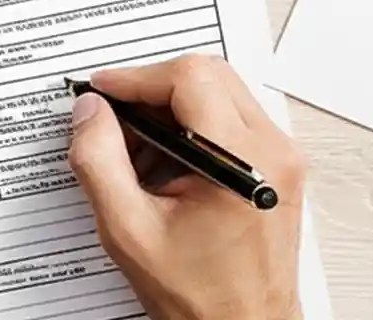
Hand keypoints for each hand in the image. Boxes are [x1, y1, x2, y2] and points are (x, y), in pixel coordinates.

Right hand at [67, 55, 305, 319]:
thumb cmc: (200, 297)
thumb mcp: (129, 230)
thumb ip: (100, 162)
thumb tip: (90, 112)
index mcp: (243, 161)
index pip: (189, 79)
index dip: (136, 78)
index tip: (103, 93)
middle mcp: (273, 150)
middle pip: (208, 74)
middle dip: (153, 89)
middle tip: (115, 119)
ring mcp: (282, 157)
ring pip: (220, 92)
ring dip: (172, 108)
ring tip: (137, 154)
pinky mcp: (278, 166)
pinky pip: (232, 119)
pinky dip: (193, 127)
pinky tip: (165, 166)